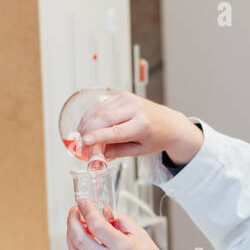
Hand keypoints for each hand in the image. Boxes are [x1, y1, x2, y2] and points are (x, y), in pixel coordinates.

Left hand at [66, 200, 173, 249]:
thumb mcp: (142, 236)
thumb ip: (122, 221)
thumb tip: (105, 211)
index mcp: (122, 248)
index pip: (97, 225)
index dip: (87, 210)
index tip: (84, 202)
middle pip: (78, 238)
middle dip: (72, 220)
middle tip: (74, 211)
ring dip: (71, 234)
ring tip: (75, 223)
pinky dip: (80, 246)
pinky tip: (85, 239)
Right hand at [77, 92, 204, 163]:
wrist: (170, 123)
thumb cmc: (156, 138)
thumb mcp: (139, 151)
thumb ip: (118, 152)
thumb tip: (98, 154)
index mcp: (142, 126)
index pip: (115, 131)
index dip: (97, 137)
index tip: (84, 142)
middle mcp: (136, 109)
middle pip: (104, 118)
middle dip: (88, 131)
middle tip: (79, 143)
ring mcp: (129, 100)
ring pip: (100, 110)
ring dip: (87, 123)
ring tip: (81, 136)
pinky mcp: (123, 95)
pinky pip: (102, 105)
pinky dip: (91, 115)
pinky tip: (86, 124)